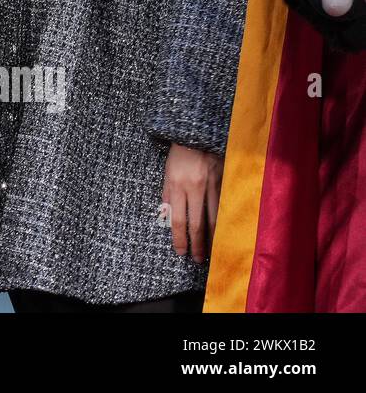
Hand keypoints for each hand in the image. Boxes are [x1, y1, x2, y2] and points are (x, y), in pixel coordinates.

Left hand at [161, 142, 222, 262]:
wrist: (197, 133)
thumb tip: (167, 218)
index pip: (177, 219)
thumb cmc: (179, 155)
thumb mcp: (166, 173)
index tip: (181, 252)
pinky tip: (224, 234)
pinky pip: (225, 207)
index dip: (179, 238)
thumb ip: (167, 195)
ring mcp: (212, 184)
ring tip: (212, 252)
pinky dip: (224, 223)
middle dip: (198, 244)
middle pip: (197, 223)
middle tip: (198, 259)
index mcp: (176, 184)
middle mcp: (195, 186)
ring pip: (215, 218)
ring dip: (213, 238)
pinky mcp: (224, 181)